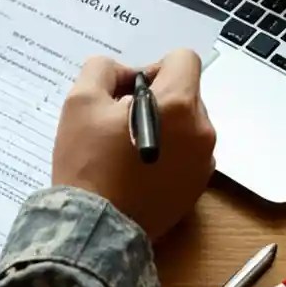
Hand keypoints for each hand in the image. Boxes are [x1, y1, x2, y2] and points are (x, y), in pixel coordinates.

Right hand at [51, 50, 214, 239]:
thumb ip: (103, 69)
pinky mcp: (198, 187)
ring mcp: (204, 162)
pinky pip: (187, 154)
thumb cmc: (87, 162)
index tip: (130, 90)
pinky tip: (138, 170)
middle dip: (157, 98)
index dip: (155, 66)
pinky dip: (168, 153)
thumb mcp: (81, 100)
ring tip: (127, 148)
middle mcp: (202, 130)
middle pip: (186, 92)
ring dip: (164, 126)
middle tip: (120, 121)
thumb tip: (125, 75)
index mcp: (179, 104)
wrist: (95, 227)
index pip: (185, 59)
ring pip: (187, 124)